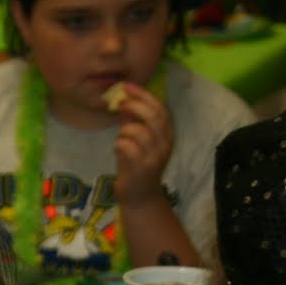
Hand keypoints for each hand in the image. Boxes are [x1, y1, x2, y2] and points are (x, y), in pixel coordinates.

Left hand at [112, 82, 174, 205]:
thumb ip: (132, 122)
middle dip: (135, 105)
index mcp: (166, 135)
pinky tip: (118, 150)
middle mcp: (165, 144)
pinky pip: (127, 147)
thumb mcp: (135, 141)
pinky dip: (119, 144)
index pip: (159, 108)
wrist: (140, 198)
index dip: (143, 95)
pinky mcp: (142, 168)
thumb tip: (122, 101)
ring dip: (124, 131)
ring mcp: (155, 157)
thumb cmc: (136, 167)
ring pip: (138, 131)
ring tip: (121, 139)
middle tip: (120, 104)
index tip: (127, 86)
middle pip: (154, 116)